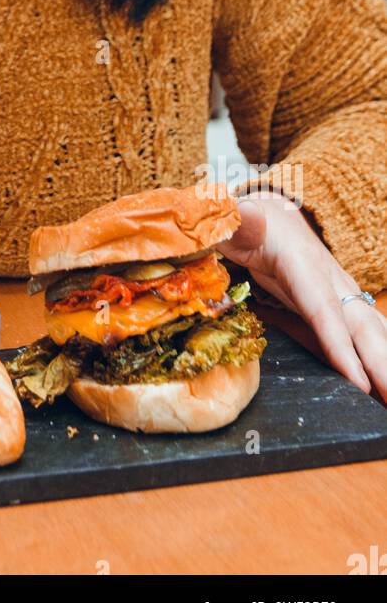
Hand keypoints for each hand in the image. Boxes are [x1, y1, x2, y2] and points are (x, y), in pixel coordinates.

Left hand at [219, 189, 386, 399]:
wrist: (272, 216)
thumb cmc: (248, 222)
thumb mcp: (234, 220)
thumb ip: (233, 220)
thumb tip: (232, 214)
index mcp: (300, 261)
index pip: (322, 308)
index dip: (340, 345)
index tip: (358, 382)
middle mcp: (330, 279)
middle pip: (361, 325)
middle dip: (382, 365)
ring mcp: (341, 293)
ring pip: (372, 331)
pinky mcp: (341, 305)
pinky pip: (367, 334)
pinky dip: (382, 359)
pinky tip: (384, 387)